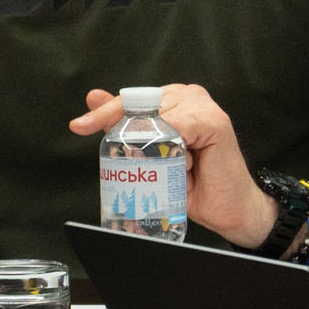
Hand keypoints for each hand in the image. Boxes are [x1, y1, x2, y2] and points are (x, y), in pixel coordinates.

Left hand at [70, 84, 273, 248]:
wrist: (228, 212)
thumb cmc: (194, 186)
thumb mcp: (151, 156)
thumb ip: (126, 126)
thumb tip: (93, 96)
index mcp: (173, 101)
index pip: (132, 100)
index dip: (105, 111)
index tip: (80, 125)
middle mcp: (187, 96)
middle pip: (140, 104)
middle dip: (120, 126)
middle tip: (110, 147)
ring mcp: (202, 105)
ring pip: (157, 115)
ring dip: (151, 143)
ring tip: (163, 165)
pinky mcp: (214, 121)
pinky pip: (179, 126)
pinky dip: (171, 145)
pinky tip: (179, 161)